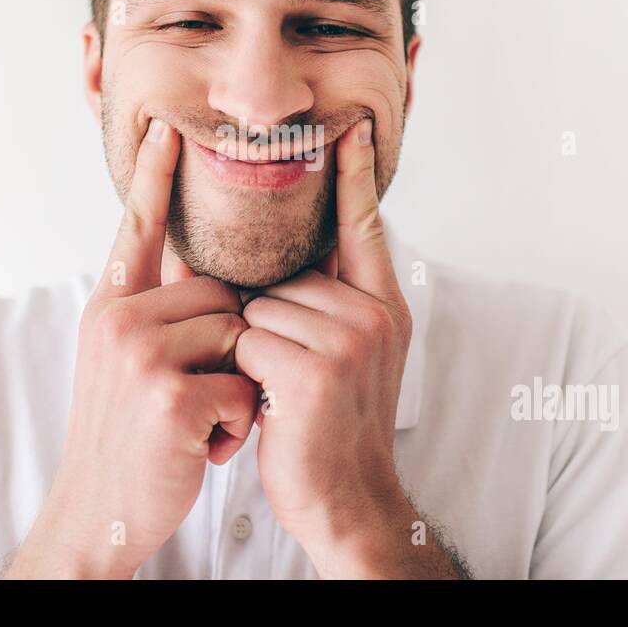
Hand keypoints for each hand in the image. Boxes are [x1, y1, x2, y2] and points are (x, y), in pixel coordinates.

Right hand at [7, 118, 259, 578]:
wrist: (98, 513)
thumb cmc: (129, 437)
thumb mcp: (124, 364)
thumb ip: (155, 312)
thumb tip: (203, 270)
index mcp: (110, 307)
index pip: (138, 230)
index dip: (153, 178)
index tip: (169, 127)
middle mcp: (119, 319)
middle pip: (222, 293)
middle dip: (229, 348)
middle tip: (196, 397)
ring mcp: (141, 355)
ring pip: (239, 335)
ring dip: (237, 388)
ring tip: (199, 423)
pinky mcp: (170, 395)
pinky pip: (243, 384)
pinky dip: (237, 423)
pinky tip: (203, 447)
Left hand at [234, 118, 413, 574]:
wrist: (346, 500)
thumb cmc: (330, 427)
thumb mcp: (346, 356)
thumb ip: (325, 300)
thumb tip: (275, 253)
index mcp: (383, 305)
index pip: (364, 225)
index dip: (353, 175)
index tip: (349, 125)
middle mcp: (374, 315)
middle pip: (284, 274)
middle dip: (265, 317)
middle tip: (285, 371)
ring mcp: (349, 342)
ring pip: (259, 307)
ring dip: (252, 347)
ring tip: (279, 391)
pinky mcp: (315, 371)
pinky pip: (248, 341)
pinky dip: (244, 372)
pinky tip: (270, 404)